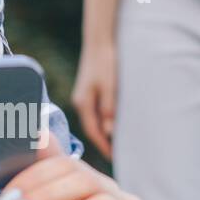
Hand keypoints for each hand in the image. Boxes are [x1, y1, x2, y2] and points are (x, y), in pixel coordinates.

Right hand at [71, 40, 117, 159]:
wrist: (100, 41)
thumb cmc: (106, 62)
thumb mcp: (109, 87)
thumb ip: (108, 109)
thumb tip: (108, 132)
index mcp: (83, 103)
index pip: (93, 132)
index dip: (104, 147)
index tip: (116, 158)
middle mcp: (80, 102)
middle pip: (92, 129)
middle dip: (104, 143)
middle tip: (119, 156)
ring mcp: (83, 96)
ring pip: (93, 121)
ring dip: (104, 132)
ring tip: (118, 143)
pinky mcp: (89, 91)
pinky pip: (95, 112)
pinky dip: (103, 121)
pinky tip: (113, 124)